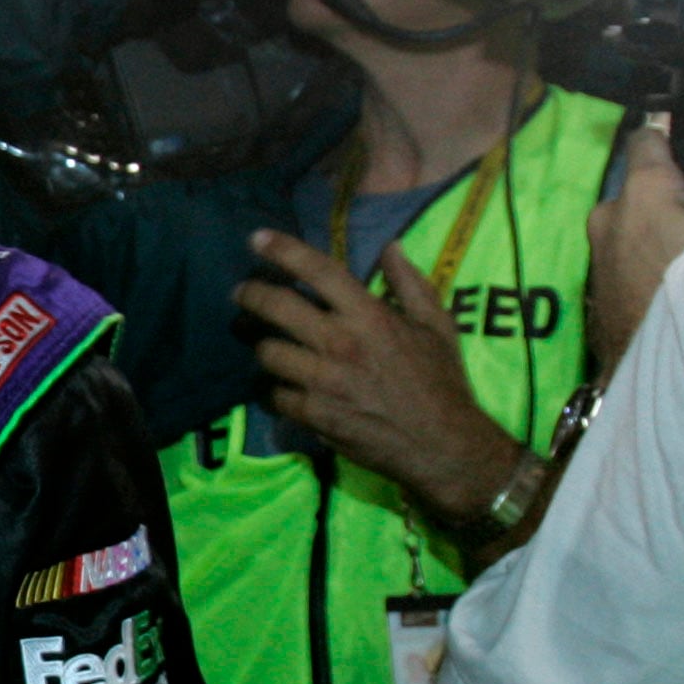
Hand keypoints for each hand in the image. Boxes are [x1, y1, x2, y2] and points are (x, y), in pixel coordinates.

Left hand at [235, 230, 516, 524]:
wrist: (443, 444)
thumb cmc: (441, 382)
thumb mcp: (438, 326)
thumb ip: (412, 284)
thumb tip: (391, 247)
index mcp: (371, 317)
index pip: (319, 272)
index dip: (284, 250)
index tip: (257, 238)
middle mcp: (341, 343)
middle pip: (278, 308)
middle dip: (251, 296)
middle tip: (241, 294)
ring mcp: (323, 381)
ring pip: (268, 352)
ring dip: (259, 345)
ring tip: (259, 342)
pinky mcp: (313, 414)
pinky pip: (274, 394)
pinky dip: (272, 389)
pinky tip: (276, 386)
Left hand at [583, 118, 683, 379]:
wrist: (662, 382)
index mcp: (640, 192)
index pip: (650, 137)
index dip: (681, 144)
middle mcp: (608, 216)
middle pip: (648, 186)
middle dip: (679, 197)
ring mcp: (597, 254)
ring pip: (636, 225)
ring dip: (664, 234)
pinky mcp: (596, 287)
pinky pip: (627, 258)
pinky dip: (651, 262)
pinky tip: (679, 287)